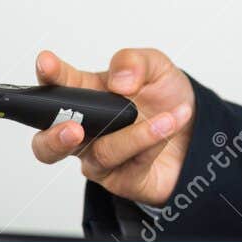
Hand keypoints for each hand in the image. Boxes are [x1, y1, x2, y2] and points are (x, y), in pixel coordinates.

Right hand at [30, 48, 194, 206]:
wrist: (195, 131)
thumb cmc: (164, 98)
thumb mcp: (155, 66)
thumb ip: (134, 62)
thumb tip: (118, 80)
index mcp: (86, 94)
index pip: (57, 86)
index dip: (48, 75)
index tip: (46, 63)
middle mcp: (86, 129)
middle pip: (47, 144)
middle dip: (54, 138)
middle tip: (73, 128)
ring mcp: (100, 157)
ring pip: (101, 154)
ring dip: (135, 135)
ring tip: (165, 119)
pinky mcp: (122, 179)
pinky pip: (132, 164)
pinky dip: (154, 142)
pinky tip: (171, 126)